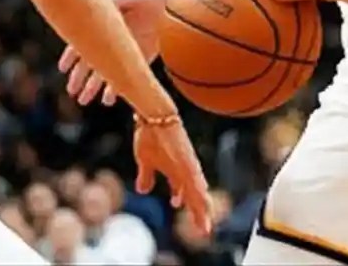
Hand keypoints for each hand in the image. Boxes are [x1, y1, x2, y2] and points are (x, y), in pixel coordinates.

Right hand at [58, 0, 163, 106]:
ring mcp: (124, 53)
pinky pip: (125, 78)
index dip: (71, 56)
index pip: (82, 43)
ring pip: (104, 74)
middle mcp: (110, 41)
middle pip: (89, 63)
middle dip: (79, 78)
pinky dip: (115, 90)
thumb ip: (114, 6)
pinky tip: (108, 100)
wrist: (168, 6)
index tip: (63, 69)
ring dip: (93, 87)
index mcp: (102, 26)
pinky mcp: (140, 60)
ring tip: (84, 100)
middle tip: (72, 92)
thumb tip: (98, 12)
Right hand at [132, 117, 212, 235]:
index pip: (185, 193)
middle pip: (194, 196)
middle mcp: (185, 172)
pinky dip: (199, 193)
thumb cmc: (150, 135)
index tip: (191, 220)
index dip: (188, 206)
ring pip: (197, 192)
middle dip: (198, 214)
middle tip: (203, 230)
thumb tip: (142, 190)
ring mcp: (187, 167)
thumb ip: (146, 176)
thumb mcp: (144, 160)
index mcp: (176, 173)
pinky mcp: (187, 162)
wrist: (155, 116)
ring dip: (201, 209)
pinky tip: (203, 203)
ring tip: (204, 224)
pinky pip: (194, 181)